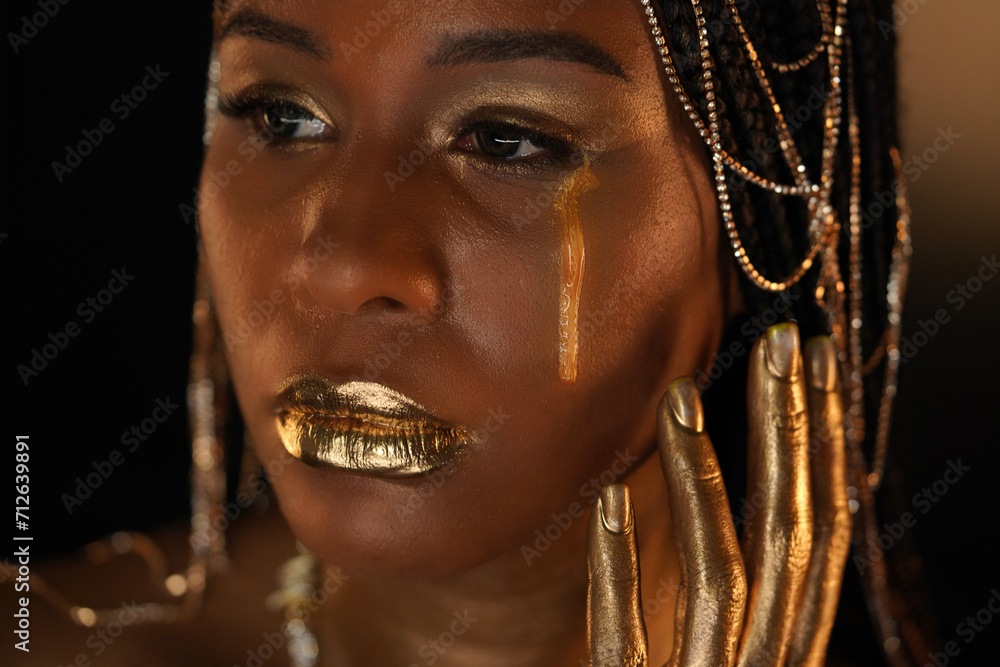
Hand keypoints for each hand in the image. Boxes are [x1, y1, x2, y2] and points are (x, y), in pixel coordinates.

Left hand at [586, 323, 851, 665]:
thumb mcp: (731, 645)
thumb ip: (742, 584)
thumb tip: (733, 487)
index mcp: (791, 641)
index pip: (816, 527)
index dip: (820, 443)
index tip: (811, 362)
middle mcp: (767, 663)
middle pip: (788, 536)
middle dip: (789, 438)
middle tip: (781, 345)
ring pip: (722, 577)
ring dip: (704, 484)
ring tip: (680, 400)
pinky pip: (630, 641)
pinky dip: (621, 574)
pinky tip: (609, 506)